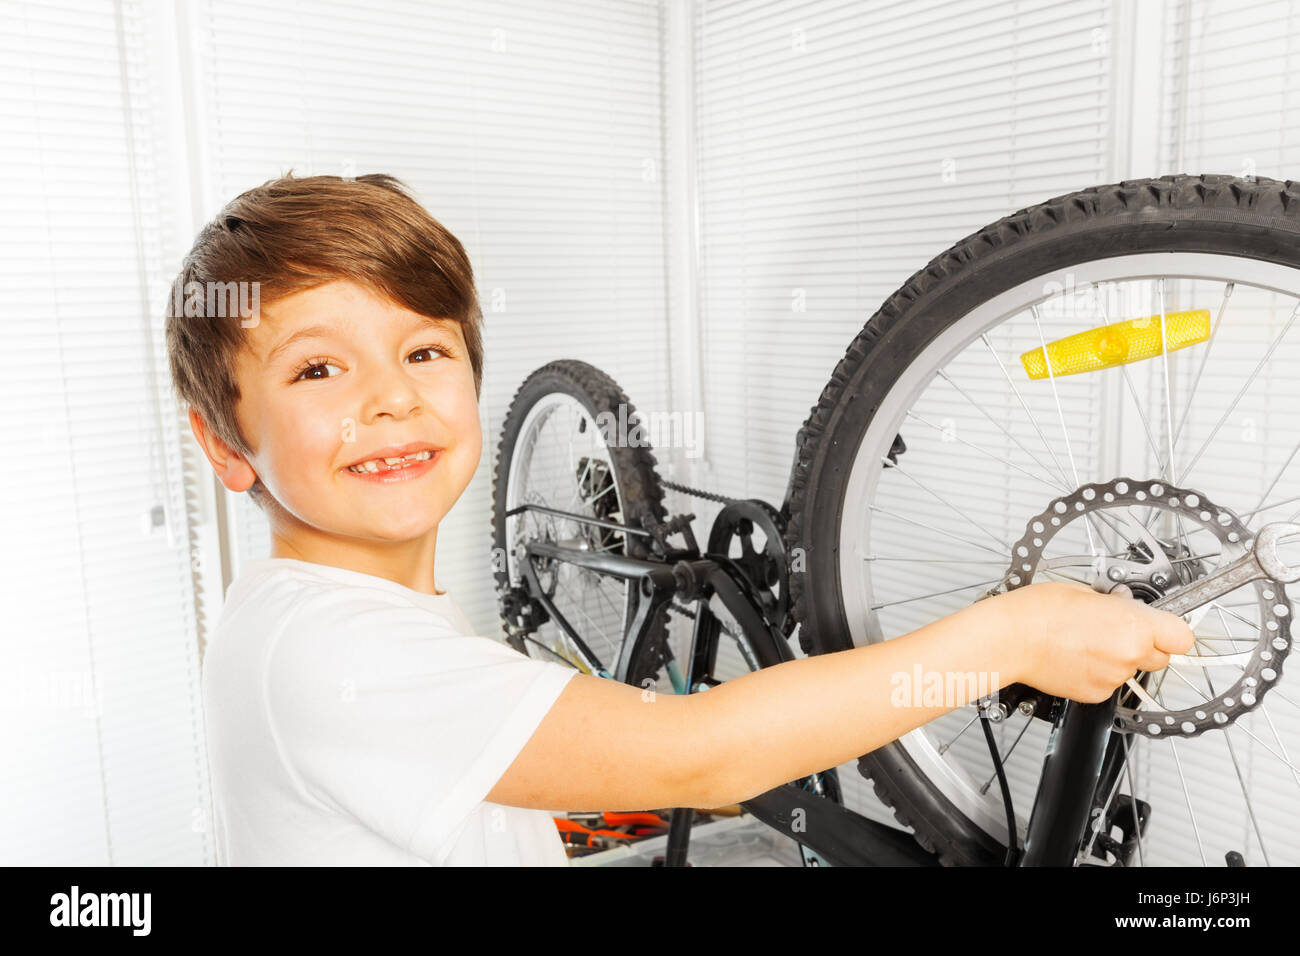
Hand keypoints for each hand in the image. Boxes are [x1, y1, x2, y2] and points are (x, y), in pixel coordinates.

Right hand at [988, 579, 1195, 703]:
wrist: (1008, 639)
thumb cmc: (1037, 611)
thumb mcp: (1086, 593)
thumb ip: (1117, 606)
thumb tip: (1126, 610)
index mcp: (1133, 625)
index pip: (1182, 637)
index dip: (1171, 632)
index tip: (1163, 627)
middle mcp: (1128, 654)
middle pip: (1160, 658)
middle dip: (1144, 645)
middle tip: (1116, 632)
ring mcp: (1112, 678)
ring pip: (1130, 670)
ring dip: (1117, 659)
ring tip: (1085, 643)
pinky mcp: (1094, 694)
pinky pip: (1108, 683)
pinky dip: (1097, 673)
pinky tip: (1075, 657)